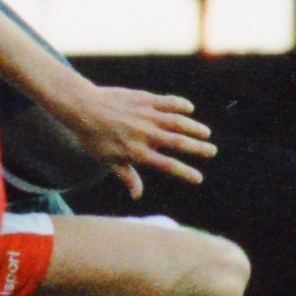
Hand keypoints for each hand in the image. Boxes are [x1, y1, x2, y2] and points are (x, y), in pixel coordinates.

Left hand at [56, 82, 213, 195]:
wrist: (84, 108)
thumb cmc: (94, 137)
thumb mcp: (108, 161)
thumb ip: (127, 176)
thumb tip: (137, 195)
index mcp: (137, 152)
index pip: (167, 166)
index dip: (185, 173)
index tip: (198, 178)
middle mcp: (145, 134)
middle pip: (178, 143)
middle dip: (198, 148)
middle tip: (211, 151)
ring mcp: (146, 115)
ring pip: (178, 121)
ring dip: (194, 127)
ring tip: (205, 133)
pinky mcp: (145, 99)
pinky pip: (168, 102)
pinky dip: (181, 105)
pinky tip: (190, 108)